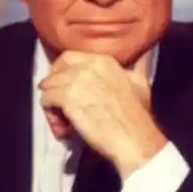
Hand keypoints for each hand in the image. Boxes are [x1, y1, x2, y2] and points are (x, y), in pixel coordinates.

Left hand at [38, 51, 167, 178]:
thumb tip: (146, 52)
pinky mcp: (66, 98)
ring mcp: (75, 81)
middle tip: (57, 101)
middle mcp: (88, 66)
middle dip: (53, 84)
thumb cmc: (138, 116)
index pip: (70, 57)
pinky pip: (46, 100)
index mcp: (104, 60)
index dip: (63, 72)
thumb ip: (138, 67)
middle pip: (57, 70)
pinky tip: (62, 127)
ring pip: (49, 85)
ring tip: (62, 120)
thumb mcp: (141, 84)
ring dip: (52, 104)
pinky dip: (50, 114)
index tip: (65, 85)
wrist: (134, 138)